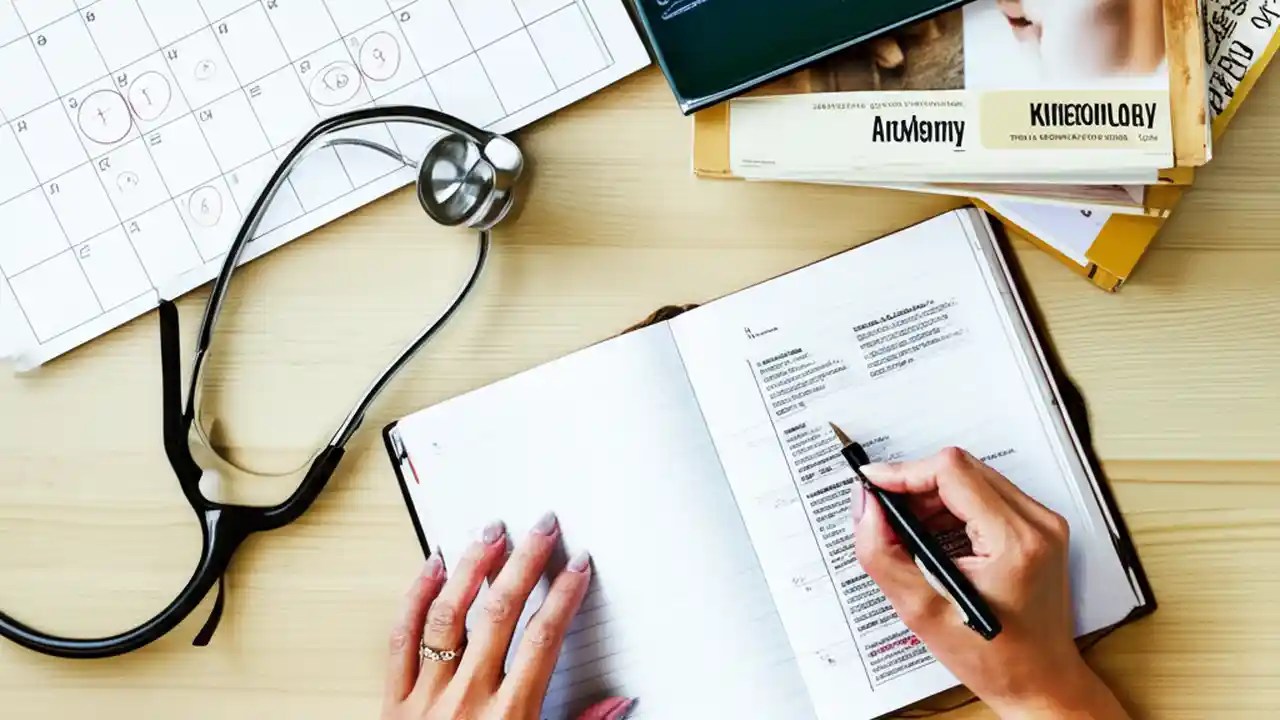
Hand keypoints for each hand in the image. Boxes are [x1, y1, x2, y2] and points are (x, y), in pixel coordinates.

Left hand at [382, 513, 633, 719]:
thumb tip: (620, 704)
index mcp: (509, 717)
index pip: (544, 638)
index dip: (565, 595)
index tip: (578, 566)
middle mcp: (466, 700)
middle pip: (500, 612)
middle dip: (525, 562)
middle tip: (542, 527)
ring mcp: (426, 697)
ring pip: (449, 614)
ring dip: (473, 567)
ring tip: (492, 532)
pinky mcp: (393, 700)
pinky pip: (402, 637)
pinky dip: (415, 597)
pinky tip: (432, 566)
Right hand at [853, 448, 1129, 719]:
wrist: (1040, 683)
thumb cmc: (994, 658)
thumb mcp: (922, 611)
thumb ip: (882, 553)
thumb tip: (866, 507)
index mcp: (1015, 541)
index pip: (951, 472)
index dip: (903, 473)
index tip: (874, 484)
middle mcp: (1037, 524)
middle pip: (961, 469)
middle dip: (915, 486)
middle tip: (886, 516)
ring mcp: (1042, 524)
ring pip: (972, 477)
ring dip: (933, 497)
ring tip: (911, 535)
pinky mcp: (1039, 529)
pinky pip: (987, 495)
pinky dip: (953, 508)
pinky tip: (936, 539)